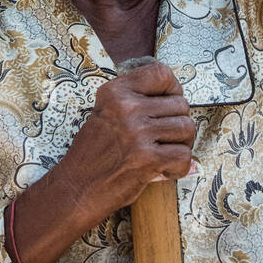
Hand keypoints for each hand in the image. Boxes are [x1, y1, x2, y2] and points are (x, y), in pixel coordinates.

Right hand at [62, 60, 196, 212]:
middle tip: (163, 139)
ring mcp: (137, 133)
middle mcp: (126, 108)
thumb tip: (176, 97)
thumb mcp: (105, 113)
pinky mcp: (146, 159)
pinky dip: (178, 167)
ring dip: (181, 145)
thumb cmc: (94, 154)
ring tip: (164, 154)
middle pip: (180, 104)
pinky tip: (162, 170)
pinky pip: (184, 155)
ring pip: (187, 128)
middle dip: (178, 124)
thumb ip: (135, 100)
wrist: (75, 189)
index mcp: (115, 92)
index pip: (162, 73)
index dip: (173, 89)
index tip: (167, 105)